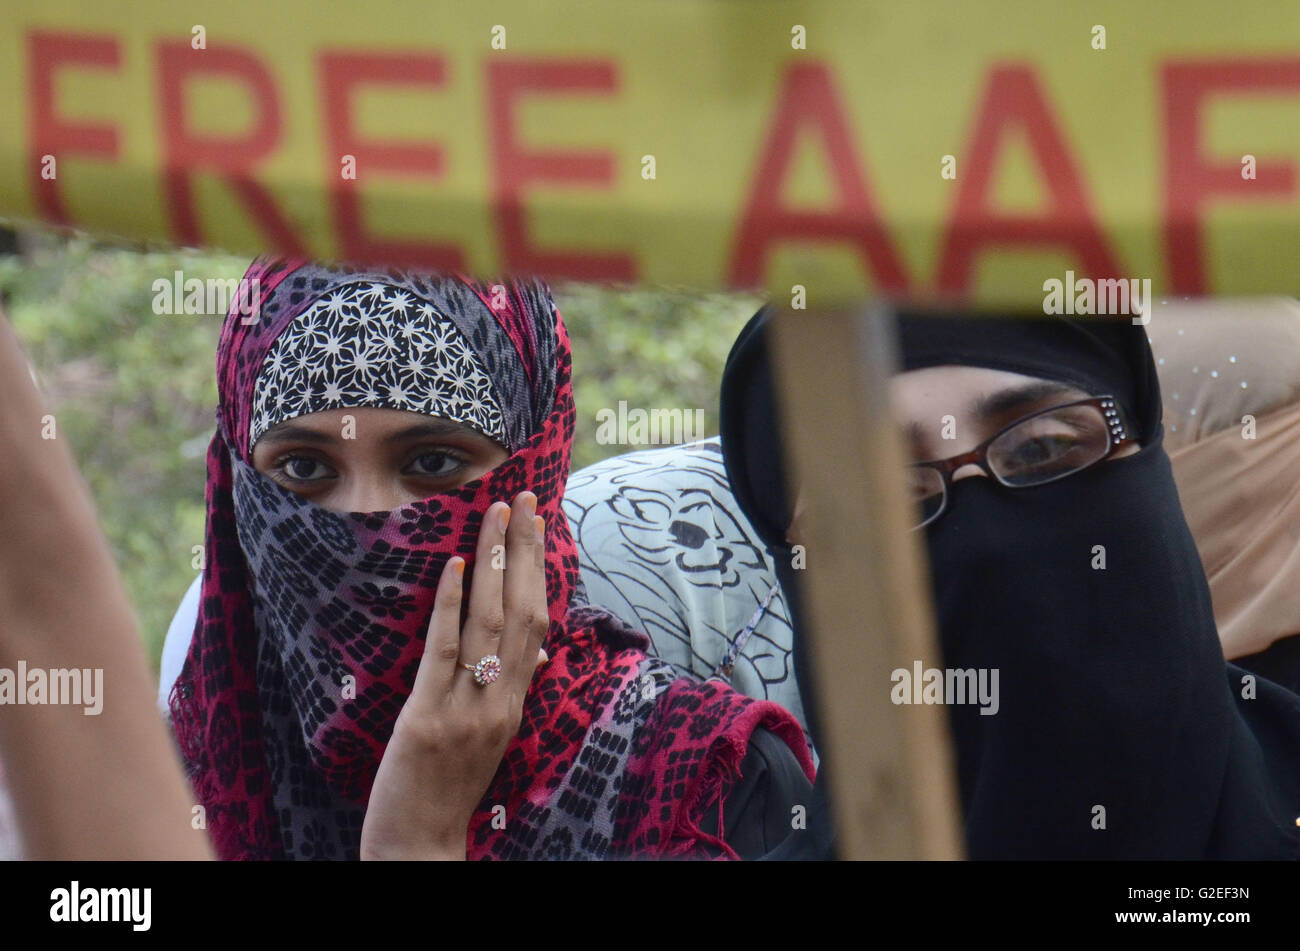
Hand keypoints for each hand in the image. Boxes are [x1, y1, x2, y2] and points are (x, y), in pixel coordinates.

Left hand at [360, 491, 549, 859]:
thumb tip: (523, 648)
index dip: (541, 570)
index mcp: (517, 702)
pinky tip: (454, 565)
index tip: (539, 522)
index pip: (540, 622)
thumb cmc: (448, 790)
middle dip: (526, 551)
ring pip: (492, 623)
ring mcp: (468, 709)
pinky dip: (451, 605)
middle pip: (525, 612)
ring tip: (494, 514)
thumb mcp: (489, 737)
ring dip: (495, 563)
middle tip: (525, 498)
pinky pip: (445, 652)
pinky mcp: (428, 718)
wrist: (419, 846)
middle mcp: (502, 701)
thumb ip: (502, 689)